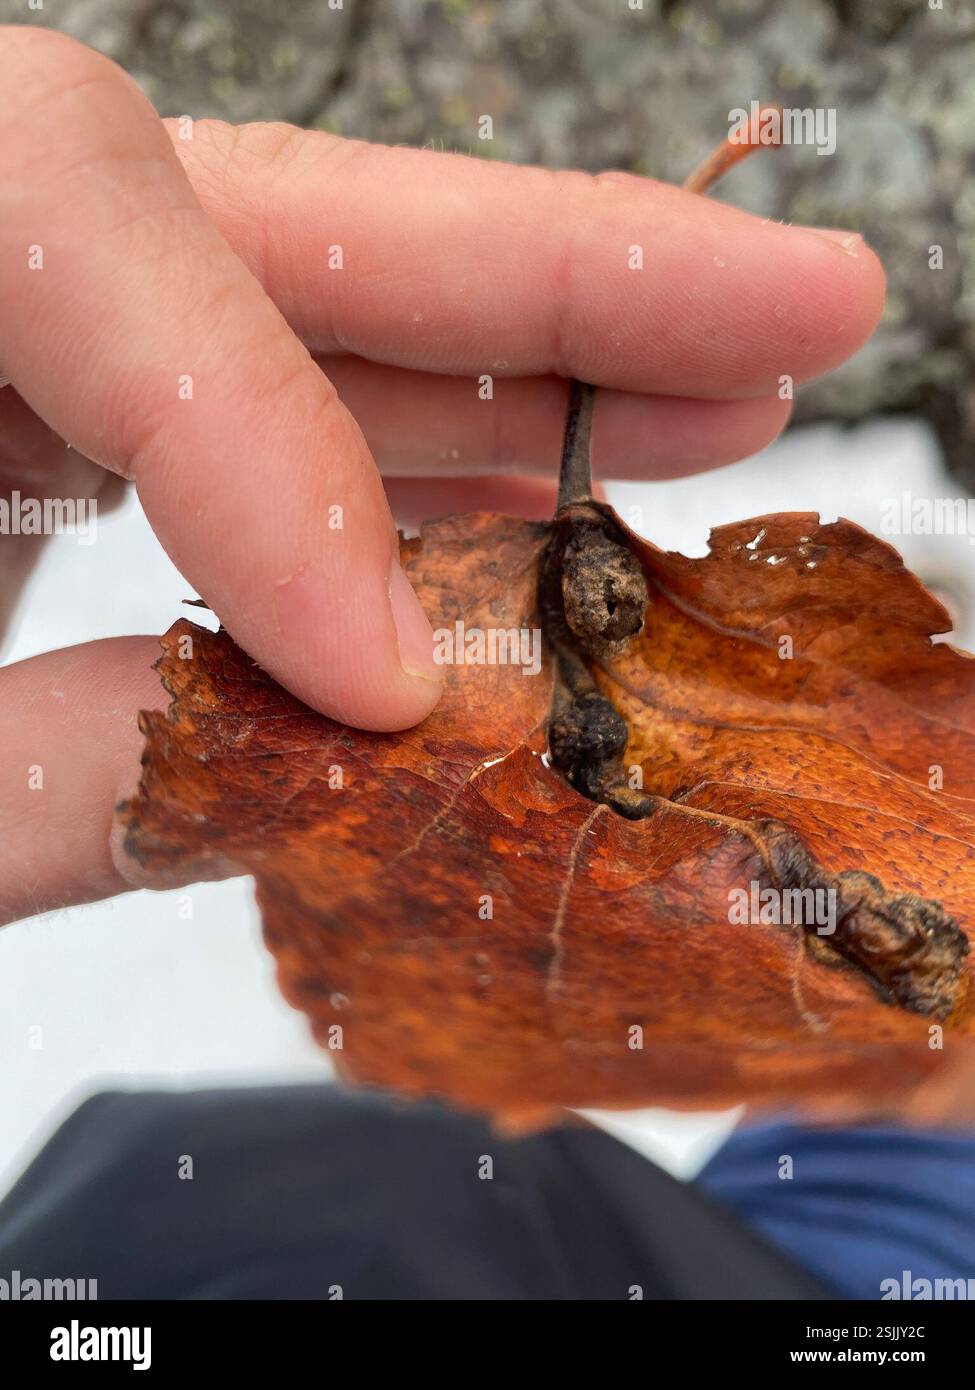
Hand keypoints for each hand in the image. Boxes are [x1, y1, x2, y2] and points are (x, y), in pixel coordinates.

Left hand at [0, 27, 883, 921]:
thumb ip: (64, 782)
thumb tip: (314, 784)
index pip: (84, 213)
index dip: (267, 426)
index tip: (382, 672)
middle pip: (263, 201)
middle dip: (540, 272)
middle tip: (780, 314)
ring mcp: (15, 330)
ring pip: (283, 288)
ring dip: (509, 368)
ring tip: (707, 409)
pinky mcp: (44, 403)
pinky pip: (247, 398)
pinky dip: (396, 462)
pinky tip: (521, 510)